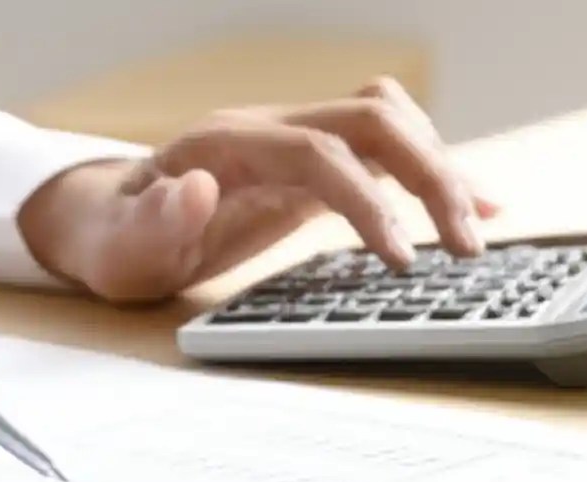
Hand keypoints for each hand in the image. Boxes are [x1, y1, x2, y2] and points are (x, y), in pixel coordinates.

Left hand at [20, 76, 498, 301]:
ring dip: (440, 166)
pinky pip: (383, 152)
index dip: (367, 199)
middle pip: (372, 119)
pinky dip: (430, 171)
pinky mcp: (312, 167)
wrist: (110, 222)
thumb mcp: (118, 246)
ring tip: (476, 230)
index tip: (400, 257)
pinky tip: (469, 206)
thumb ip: (152, 222)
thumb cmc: (115, 238)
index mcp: (227, 144)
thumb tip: (197, 190)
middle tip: (464, 246)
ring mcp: (295, 143)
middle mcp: (270, 131)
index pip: (318, 152)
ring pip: (388, 123)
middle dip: (429, 173)